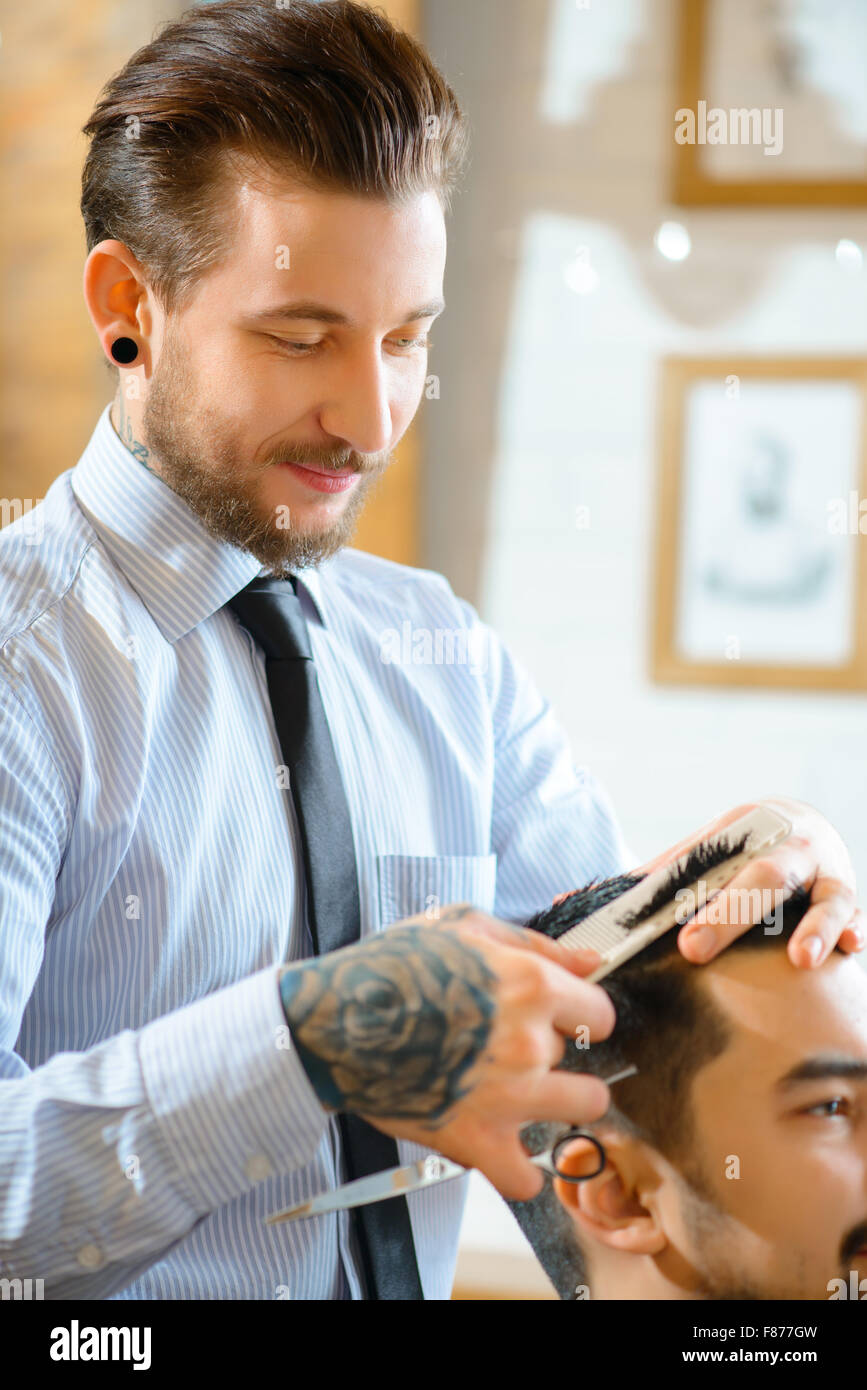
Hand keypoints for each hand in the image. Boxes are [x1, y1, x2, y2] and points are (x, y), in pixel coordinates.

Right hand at [279, 904, 614, 1200]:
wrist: (331, 1020)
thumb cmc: (391, 968)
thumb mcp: (463, 927)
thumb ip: (536, 945)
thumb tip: (589, 960)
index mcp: (531, 985)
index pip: (600, 1014)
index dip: (578, 1014)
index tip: (558, 1020)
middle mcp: (529, 1042)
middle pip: (583, 1060)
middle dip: (554, 1056)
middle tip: (516, 1053)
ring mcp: (507, 1096)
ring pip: (581, 1110)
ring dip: (555, 1104)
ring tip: (520, 1094)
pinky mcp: (475, 1140)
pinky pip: (525, 1177)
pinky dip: (515, 1167)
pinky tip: (497, 1142)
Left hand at [631, 797, 863, 967]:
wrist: (803, 821)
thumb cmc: (742, 848)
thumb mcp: (705, 849)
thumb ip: (658, 874)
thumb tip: (582, 901)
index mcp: (743, 832)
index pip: (708, 863)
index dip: (681, 896)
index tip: (659, 931)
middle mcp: (787, 847)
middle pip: (760, 878)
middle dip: (728, 915)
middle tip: (693, 949)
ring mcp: (824, 871)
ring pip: (824, 897)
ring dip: (814, 927)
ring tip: (800, 959)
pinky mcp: (850, 894)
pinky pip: (857, 912)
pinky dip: (856, 928)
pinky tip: (853, 948)